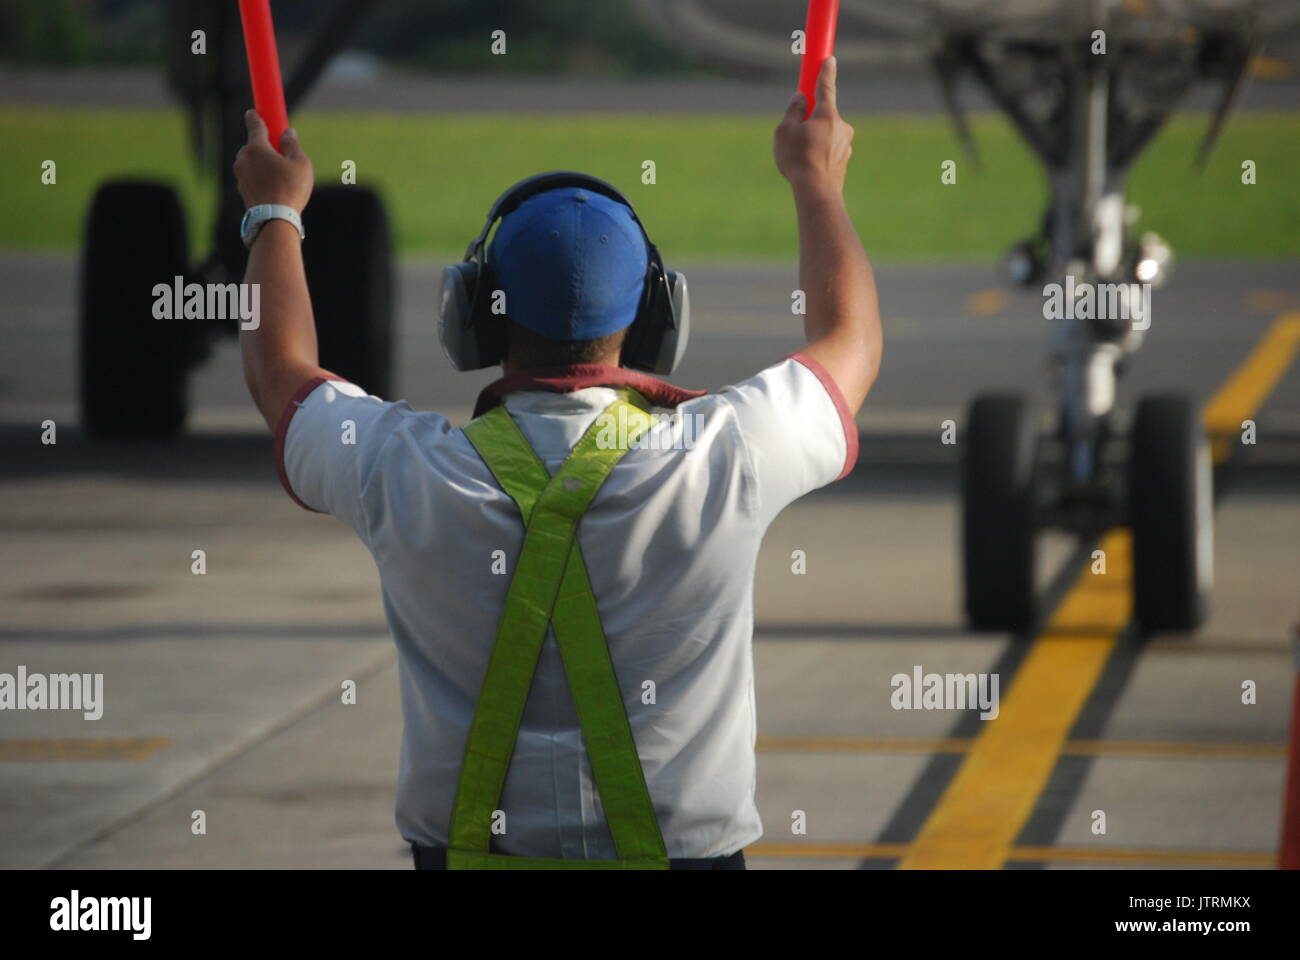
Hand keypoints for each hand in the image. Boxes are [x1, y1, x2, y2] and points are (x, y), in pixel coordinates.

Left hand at [233, 110, 312, 211]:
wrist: (273, 219)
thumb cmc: (289, 189)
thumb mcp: (300, 163)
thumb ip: (293, 145)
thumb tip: (288, 133)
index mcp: (257, 147)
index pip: (255, 124)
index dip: (256, 116)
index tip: (253, 111)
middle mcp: (243, 158)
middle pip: (254, 145)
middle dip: (265, 147)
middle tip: (281, 154)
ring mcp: (240, 175)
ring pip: (252, 163)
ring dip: (263, 165)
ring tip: (282, 178)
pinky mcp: (242, 189)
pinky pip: (252, 177)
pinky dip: (261, 178)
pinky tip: (275, 189)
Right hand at [773, 56, 853, 195]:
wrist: (817, 193)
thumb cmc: (798, 160)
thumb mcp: (785, 131)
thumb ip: (793, 111)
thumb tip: (799, 99)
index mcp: (827, 114)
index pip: (826, 86)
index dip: (826, 71)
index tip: (830, 59)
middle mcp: (842, 126)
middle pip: (823, 115)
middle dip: (810, 119)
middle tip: (794, 133)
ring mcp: (846, 145)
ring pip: (826, 135)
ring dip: (814, 139)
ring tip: (799, 157)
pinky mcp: (845, 161)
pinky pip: (829, 151)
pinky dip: (819, 154)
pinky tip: (808, 168)